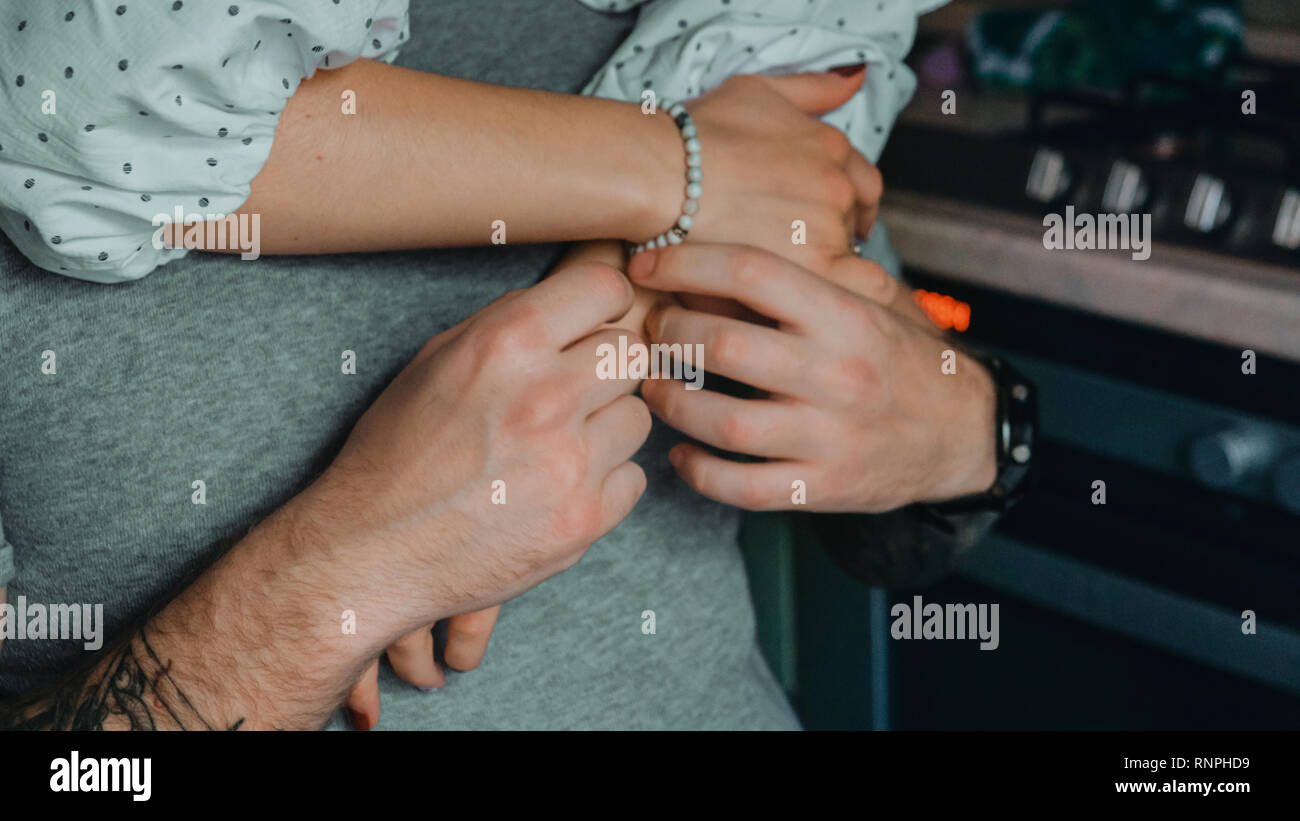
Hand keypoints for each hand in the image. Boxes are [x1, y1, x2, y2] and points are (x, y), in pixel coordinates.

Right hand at [291, 261, 652, 729]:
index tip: (598, 320)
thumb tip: (567, 303)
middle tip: (574, 392)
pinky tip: (558, 488)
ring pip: (639, 418)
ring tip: (558, 446)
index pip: (605, 288)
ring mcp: (571, 462)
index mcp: (507, 344)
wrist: (371, 551)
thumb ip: (507, 325)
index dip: (605, 302)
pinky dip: (604, 483)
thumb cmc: (396, 453)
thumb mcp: (436, 362)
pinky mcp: (584, 519)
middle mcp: (546, 396)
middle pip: (633, 355)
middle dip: (606, 369)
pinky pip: (633, 478)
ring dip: (607, 428)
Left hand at [628, 244, 997, 512]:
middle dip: (670, 333)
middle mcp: (836, 374)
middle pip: (725, 346)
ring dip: (672, 404)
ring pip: (724, 422)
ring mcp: (829, 437)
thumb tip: (713, 257)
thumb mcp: (868, 303)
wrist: (963, 431)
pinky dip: (701, 473)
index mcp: (844, 317)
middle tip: (650, 330)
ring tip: (655, 388)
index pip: (753, 273)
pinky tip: (682, 455)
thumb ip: (803, 282)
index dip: (687, 264)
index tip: (648, 267)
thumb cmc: (899, 358)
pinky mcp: (823, 488)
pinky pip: (744, 488)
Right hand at [652, 69, 882, 279]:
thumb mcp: (759, 90)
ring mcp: (827, 228)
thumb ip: (814, 88)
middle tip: (791, 251)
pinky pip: (834, 291)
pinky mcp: (811, 269)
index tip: (827, 219)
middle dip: (829, 235)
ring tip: (778, 280)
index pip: (863, 183)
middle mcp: (838, 186)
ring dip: (815, 268)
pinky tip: (789, 302)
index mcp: (831, 146)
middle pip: (850, 223)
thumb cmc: (695, 135)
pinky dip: (816, 296)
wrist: (660, 176)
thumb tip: (856, 78)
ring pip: (840, 261)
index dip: (848, 204)